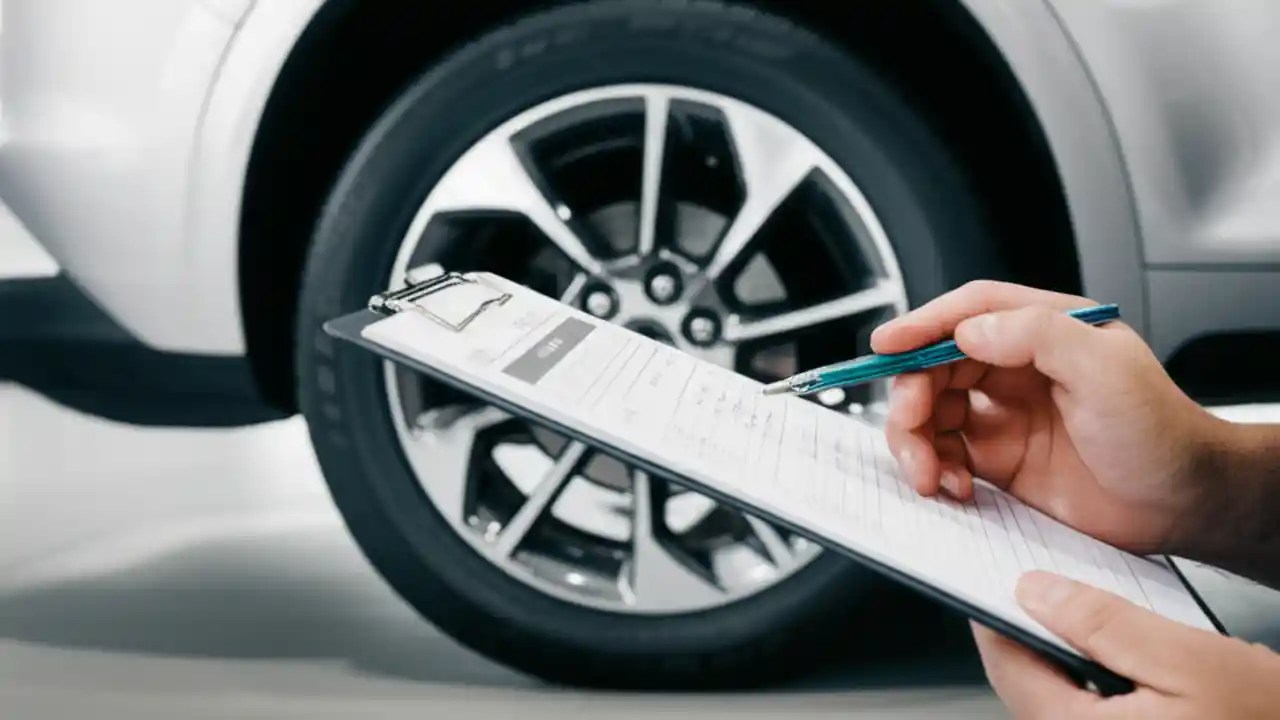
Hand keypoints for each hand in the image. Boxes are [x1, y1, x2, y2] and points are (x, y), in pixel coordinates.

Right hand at [871, 280, 1226, 554]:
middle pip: (936, 367)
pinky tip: (954, 488)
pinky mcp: (1000, 461)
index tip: (887, 344)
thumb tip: (968, 331)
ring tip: (928, 474)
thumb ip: (1036, 336)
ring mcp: (1006, 416)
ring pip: (932, 414)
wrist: (1183, 504)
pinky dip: (937, 472)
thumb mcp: (1104, 367)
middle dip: (910, 395)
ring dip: (915, 442)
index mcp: (1045, 330)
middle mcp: (1019, 368)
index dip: (922, 324)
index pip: (970, 312)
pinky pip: (946, 457)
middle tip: (908, 424)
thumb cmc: (1161, 432)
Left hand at [975, 571, 1279, 718]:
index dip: (995, 616)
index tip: (995, 577)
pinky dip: (1090, 683)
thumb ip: (1104, 625)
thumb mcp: (1190, 661)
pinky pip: (1087, 716)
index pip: (1006, 669)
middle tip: (1042, 589)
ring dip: (1061, 659)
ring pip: (1055, 701)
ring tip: (1082, 618)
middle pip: (1027, 687)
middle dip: (1029, 636)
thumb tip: (1033, 591)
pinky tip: (1117, 659)